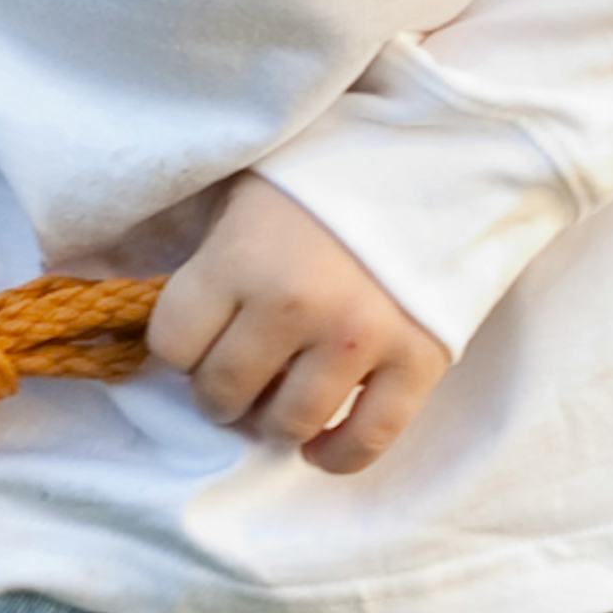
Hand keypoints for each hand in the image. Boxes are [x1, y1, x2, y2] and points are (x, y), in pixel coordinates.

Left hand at [144, 181, 446, 476]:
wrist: (438, 157)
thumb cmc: (326, 176)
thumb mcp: (247, 197)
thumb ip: (216, 262)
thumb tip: (190, 334)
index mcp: (241, 259)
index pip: (174, 344)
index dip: (179, 349)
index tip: (197, 343)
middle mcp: (294, 306)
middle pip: (224, 391)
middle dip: (219, 394)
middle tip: (234, 381)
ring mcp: (358, 338)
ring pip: (288, 424)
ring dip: (272, 425)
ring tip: (275, 406)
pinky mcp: (417, 359)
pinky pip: (367, 439)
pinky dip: (337, 455)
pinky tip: (321, 446)